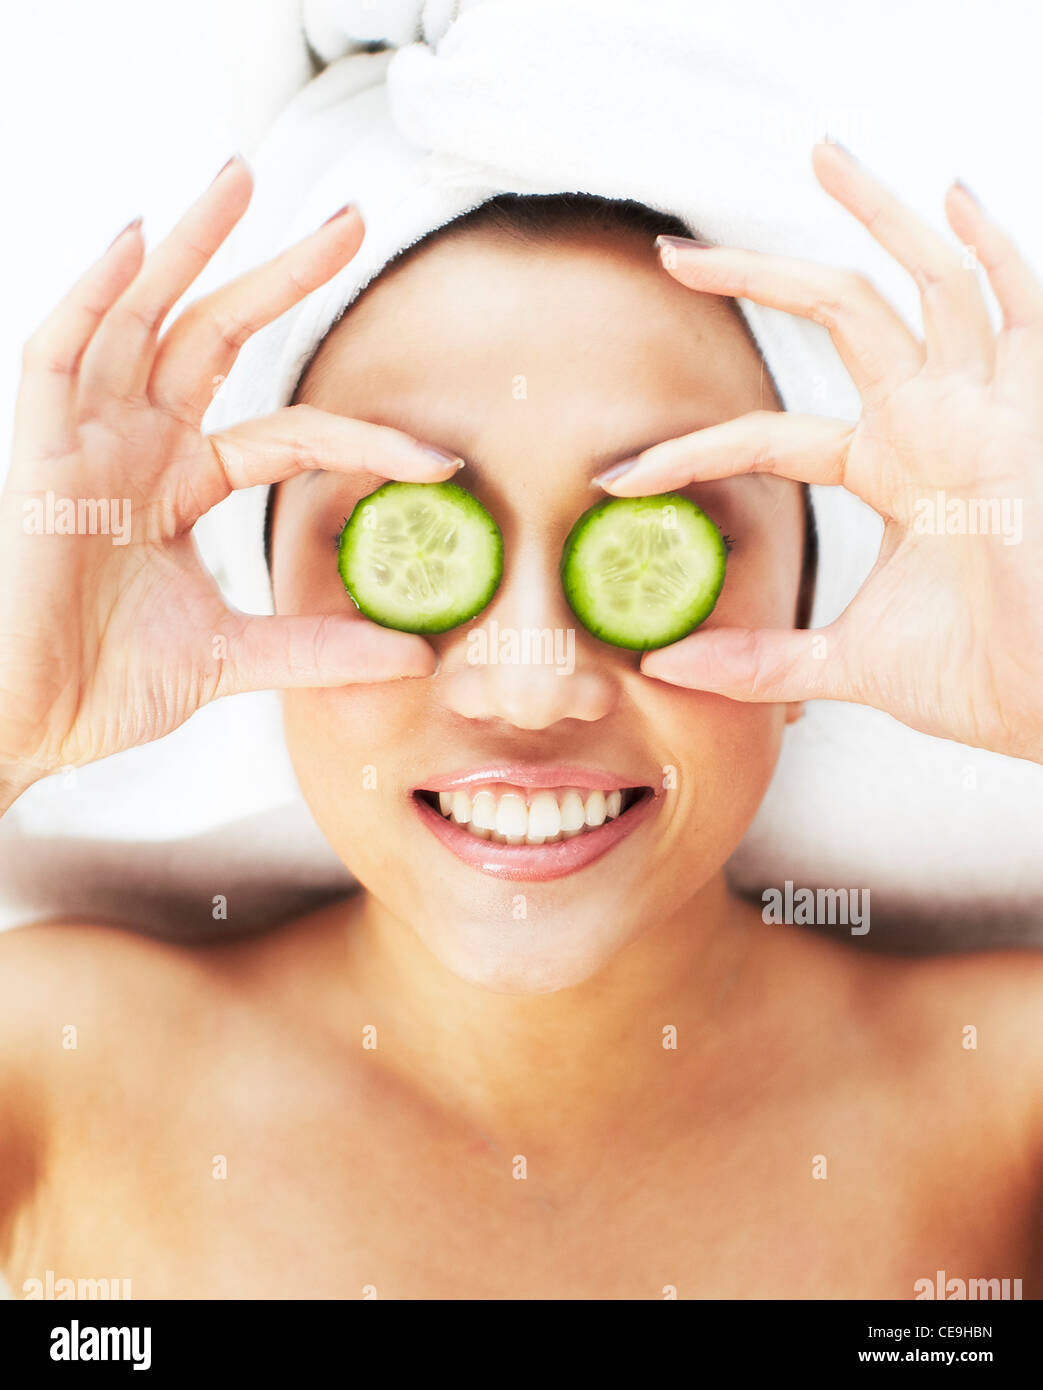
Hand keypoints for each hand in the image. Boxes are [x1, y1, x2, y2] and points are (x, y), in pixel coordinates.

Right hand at [0, 156, 459, 805]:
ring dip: (191, 249)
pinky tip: (138, 242)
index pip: (291, 435)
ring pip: (141, 320)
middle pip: (218, 337)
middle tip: (351, 219)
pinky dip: (93, 297)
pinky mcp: (38, 453)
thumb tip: (414, 656)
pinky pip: (58, 354)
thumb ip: (317, 649)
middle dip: (282, 275)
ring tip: (240, 179)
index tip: (439, 456)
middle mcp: (139, 446)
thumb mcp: (235, 657)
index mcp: (184, 484)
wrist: (28, 725)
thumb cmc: (105, 685)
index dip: (364, 438)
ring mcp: (88, 441)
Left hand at [597, 140, 1042, 764]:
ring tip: (820, 155)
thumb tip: (665, 665)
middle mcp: (934, 423)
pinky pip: (1020, 314)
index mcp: (890, 471)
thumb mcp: (846, 662)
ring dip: (877, 215)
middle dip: (754, 276)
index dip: (694, 449)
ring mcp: (986, 412)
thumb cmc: (979, 678)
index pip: (771, 436)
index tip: (619, 476)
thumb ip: (761, 661)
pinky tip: (953, 197)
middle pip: (837, 320)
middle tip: (672, 254)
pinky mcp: (1030, 421)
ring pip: (925, 285)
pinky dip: (992, 255)